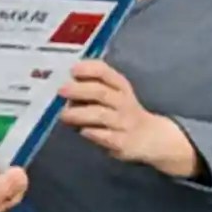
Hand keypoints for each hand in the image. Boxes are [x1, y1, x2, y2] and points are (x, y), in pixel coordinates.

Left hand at [58, 60, 201, 177]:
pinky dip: (91, 132)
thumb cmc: (124, 112)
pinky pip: (104, 136)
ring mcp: (123, 123)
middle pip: (100, 92)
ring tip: (64, 115)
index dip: (88, 69)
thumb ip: (94, 88)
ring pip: (100, 115)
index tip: (73, 70)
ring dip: (79, 114)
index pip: (104, 72)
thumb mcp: (116, 94)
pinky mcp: (122, 142)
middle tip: (61, 90)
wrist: (151, 137)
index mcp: (120, 86)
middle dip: (79, 90)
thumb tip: (66, 87)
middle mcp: (123, 102)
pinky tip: (81, 131)